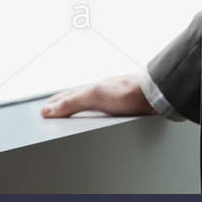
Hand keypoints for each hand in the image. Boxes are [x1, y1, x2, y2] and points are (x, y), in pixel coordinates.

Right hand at [40, 72, 155, 117]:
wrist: (158, 94)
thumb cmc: (130, 92)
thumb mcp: (95, 96)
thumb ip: (72, 101)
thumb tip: (48, 109)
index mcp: (93, 88)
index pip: (68, 96)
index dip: (55, 103)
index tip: (43, 110)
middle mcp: (103, 90)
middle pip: (78, 96)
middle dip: (64, 102)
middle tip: (52, 108)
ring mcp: (115, 96)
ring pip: (92, 101)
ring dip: (79, 105)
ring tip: (72, 110)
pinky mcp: (126, 104)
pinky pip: (104, 107)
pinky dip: (96, 110)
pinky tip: (101, 113)